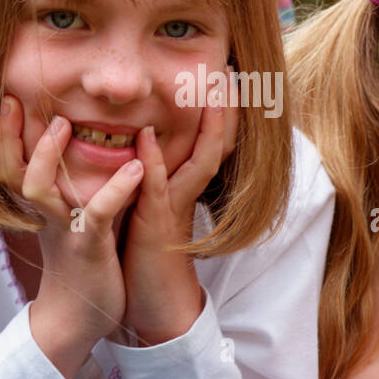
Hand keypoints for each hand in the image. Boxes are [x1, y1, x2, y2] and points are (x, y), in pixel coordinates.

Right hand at [0, 95, 141, 343]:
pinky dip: (115, 189)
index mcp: (39, 205)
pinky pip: (96, 214)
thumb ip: (74, 186)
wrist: (81, 318)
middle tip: (13, 100)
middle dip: (5, 137)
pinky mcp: (89, 246)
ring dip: (48, 156)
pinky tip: (137, 169)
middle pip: (8, 171)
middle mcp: (44, 214)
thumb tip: (88, 149)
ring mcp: (63, 229)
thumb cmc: (82, 262)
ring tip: (67, 125)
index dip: (2, 134)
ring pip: (38, 189)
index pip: (8, 163)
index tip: (6, 98)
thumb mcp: (73, 218)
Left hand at [119, 81, 238, 344]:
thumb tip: (146, 141)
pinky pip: (158, 190)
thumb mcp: (151, 208)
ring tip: (211, 89)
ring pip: (200, 160)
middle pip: (218, 142)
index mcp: (187, 186)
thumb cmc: (147, 258)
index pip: (212, 139)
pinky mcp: (156, 226)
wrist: (154, 309)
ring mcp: (176, 208)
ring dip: (207, 125)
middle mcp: (189, 193)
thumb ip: (154, 177)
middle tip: (232, 70)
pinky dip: (154, 162)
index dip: (223, 109)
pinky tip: (149, 137)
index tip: (225, 73)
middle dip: (226, 107)